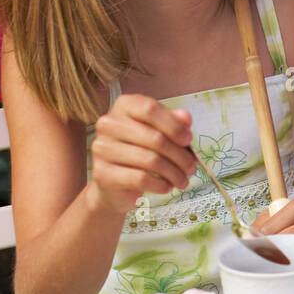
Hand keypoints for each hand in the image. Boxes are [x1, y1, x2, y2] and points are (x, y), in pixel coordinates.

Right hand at [87, 94, 198, 214]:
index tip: (188, 140)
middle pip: (155, 137)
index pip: (150, 108)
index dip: (174, 125)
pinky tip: (167, 187)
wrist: (116, 184)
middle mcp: (108, 124)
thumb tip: (186, 117)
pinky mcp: (102, 173)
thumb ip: (174, 122)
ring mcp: (102, 148)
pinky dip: (160, 184)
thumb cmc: (142, 152)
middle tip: (191, 168)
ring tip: (183, 180)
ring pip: (150, 160)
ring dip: (174, 173)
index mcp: (123, 106)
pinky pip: (140, 179)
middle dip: (180, 156)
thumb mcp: (160, 133)